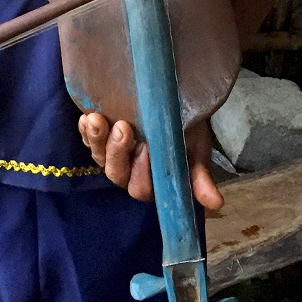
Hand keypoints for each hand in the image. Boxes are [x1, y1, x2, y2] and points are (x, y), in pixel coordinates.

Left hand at [78, 113, 222, 210]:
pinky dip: (86, 131)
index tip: (147, 148)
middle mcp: (130, 172)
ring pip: (100, 157)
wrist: (172, 98)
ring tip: (97, 119)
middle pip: (116, 174)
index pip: (141, 188)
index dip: (141, 172)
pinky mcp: (99, 139)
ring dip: (97, 140)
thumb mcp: (195, 147)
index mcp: (153, 181)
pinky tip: (86, 118)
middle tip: (123, 127)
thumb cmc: (186, 126)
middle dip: (118, 152)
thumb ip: (199, 174)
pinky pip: (87, 141)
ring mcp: (112, 156)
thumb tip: (216, 203)